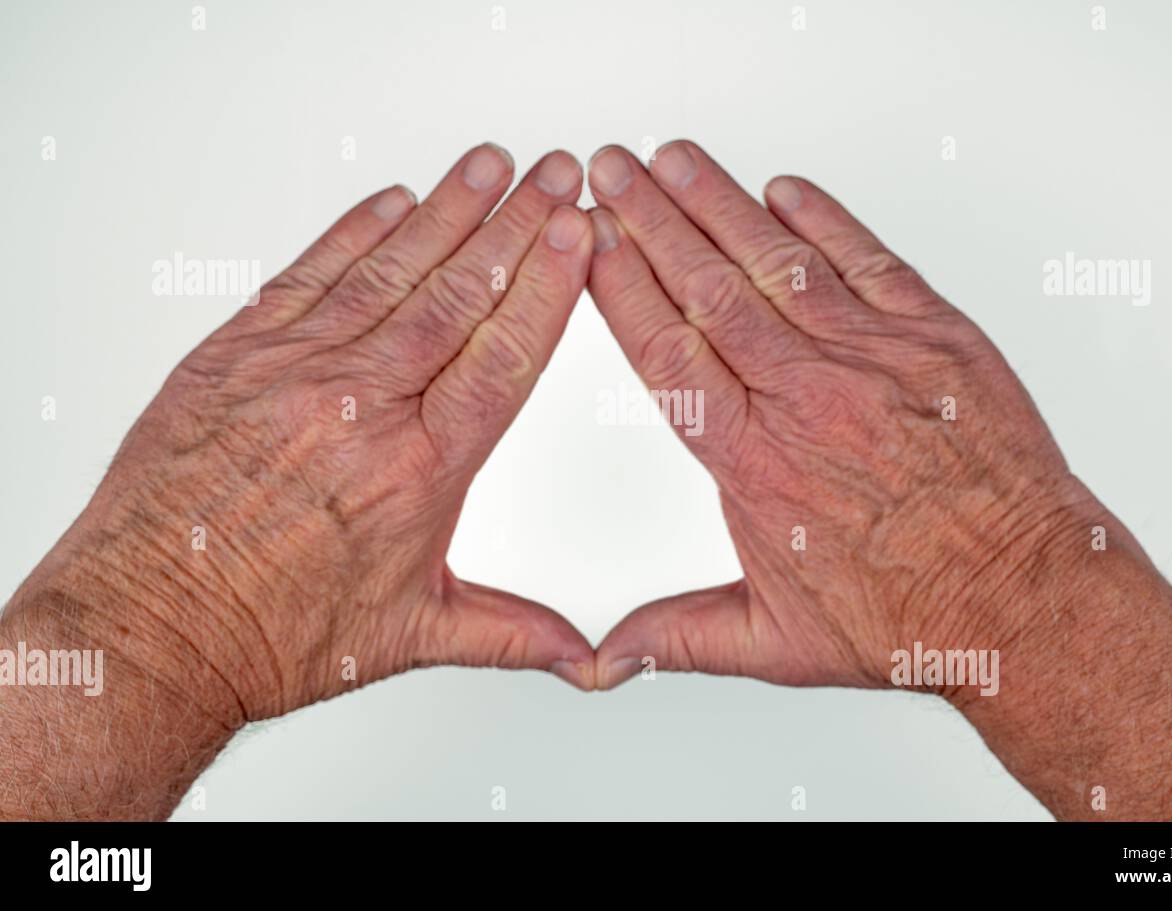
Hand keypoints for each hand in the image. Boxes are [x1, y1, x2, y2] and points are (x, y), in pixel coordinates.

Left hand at [10, 145, 596, 728]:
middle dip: (517, 226)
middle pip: (459, 296)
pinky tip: (391, 203)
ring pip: (390, 274)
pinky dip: (354, 233)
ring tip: (489, 168)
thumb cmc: (268, 633)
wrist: (154, 629)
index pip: (505, 355)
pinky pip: (309, 277)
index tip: (577, 235)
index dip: (548, 286)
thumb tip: (580, 656)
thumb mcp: (410, 636)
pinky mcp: (236, 357)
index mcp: (418, 470)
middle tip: (554, 175)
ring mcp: (295, 374)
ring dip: (447, 212)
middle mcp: (361, 409)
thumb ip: (510, 629)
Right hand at [586, 140, 1101, 690]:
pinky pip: (868, 262)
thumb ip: (681, 635)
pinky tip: (784, 191)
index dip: (619, 287)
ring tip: (675, 161)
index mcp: (754, 462)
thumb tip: (611, 658)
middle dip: (649, 219)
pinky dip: (824, 220)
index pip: (666, 352)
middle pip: (707, 288)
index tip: (589, 243)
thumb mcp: (776, 642)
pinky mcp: (935, 339)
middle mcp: (805, 399)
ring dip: (718, 203)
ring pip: (776, 264)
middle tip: (611, 170)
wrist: (1023, 600)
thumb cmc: (909, 616)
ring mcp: (872, 361)